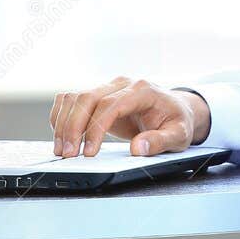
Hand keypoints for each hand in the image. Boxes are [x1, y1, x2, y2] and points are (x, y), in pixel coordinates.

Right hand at [48, 76, 210, 157]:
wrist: (176, 109)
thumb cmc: (177, 121)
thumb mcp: (178, 135)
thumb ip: (160, 142)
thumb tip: (137, 148)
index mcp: (143, 90)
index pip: (111, 104)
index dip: (95, 128)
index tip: (88, 152)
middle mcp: (122, 84)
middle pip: (87, 98)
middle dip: (73, 128)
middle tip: (68, 154)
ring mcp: (108, 86)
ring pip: (75, 97)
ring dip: (63, 123)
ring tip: (62, 150)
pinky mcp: (99, 94)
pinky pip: (71, 99)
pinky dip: (61, 116)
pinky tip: (61, 135)